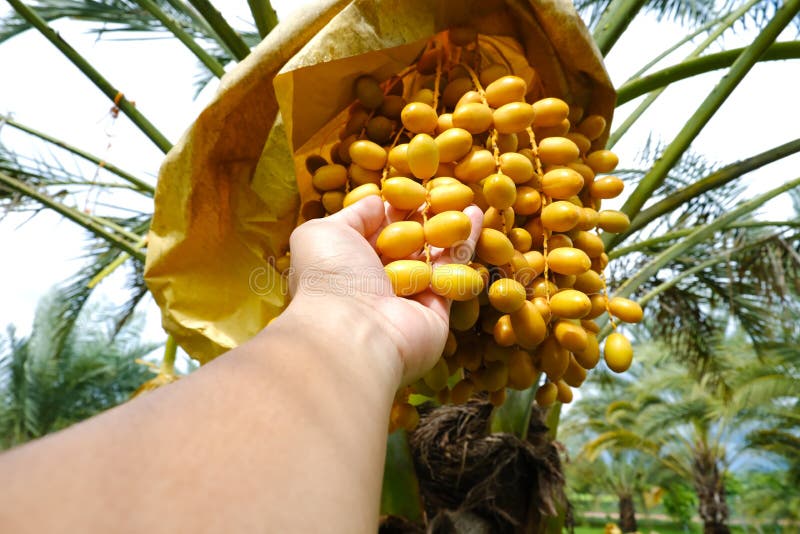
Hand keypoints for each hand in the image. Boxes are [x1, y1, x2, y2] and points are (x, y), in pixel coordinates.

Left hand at [285, 195, 481, 385]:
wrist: (351, 333)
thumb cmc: (329, 279)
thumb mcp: (323, 232)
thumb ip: (353, 213)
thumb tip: (378, 200)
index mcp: (348, 262)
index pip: (377, 229)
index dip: (396, 206)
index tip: (415, 184)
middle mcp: (378, 280)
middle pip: (407, 242)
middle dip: (425, 216)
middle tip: (446, 187)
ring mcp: (408, 297)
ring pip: (433, 256)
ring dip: (449, 226)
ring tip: (466, 196)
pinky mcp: (437, 310)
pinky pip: (453, 273)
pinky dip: (465, 245)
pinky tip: (476, 215)